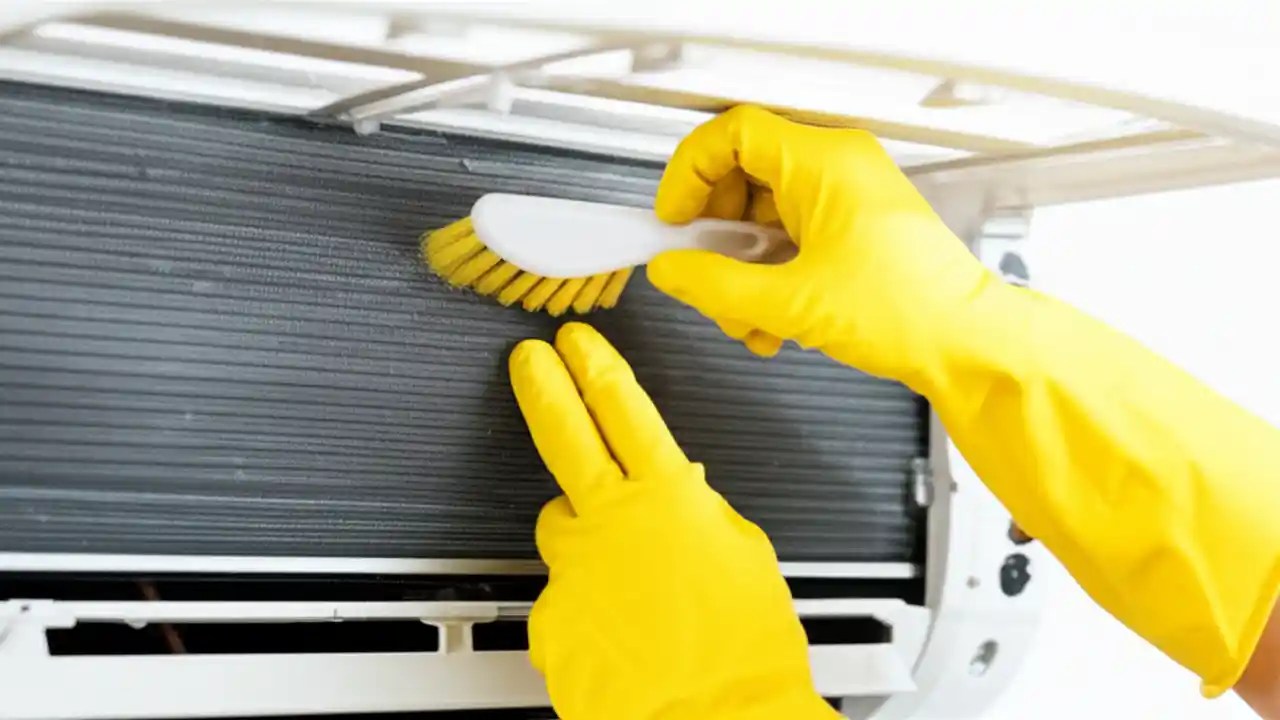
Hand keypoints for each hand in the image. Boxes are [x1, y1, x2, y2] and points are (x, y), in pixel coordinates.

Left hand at [509, 323, 837, 719]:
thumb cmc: (742, 653)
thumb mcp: (744, 557)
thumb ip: (702, 513)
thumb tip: (684, 493)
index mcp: (669, 497)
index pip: (623, 407)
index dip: (596, 365)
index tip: (579, 343)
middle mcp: (611, 521)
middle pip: (563, 431)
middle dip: (543, 384)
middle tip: (529, 359)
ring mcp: (572, 566)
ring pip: (562, 524)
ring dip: (584, 536)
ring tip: (628, 581)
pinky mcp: (549, 613)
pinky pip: (561, 591)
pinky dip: (584, 603)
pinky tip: (619, 630)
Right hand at [647, 105, 992, 389]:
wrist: (965, 343)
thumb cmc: (908, 310)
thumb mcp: (791, 302)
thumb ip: (715, 284)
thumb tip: (671, 271)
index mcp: (824, 163)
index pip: (731, 134)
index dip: (689, 173)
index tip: (674, 219)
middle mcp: (836, 169)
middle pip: (740, 179)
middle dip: (716, 237)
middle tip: (704, 275)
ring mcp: (844, 198)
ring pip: (761, 217)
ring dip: (741, 270)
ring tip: (746, 317)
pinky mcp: (849, 229)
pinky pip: (788, 239)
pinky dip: (769, 278)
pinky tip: (772, 322)